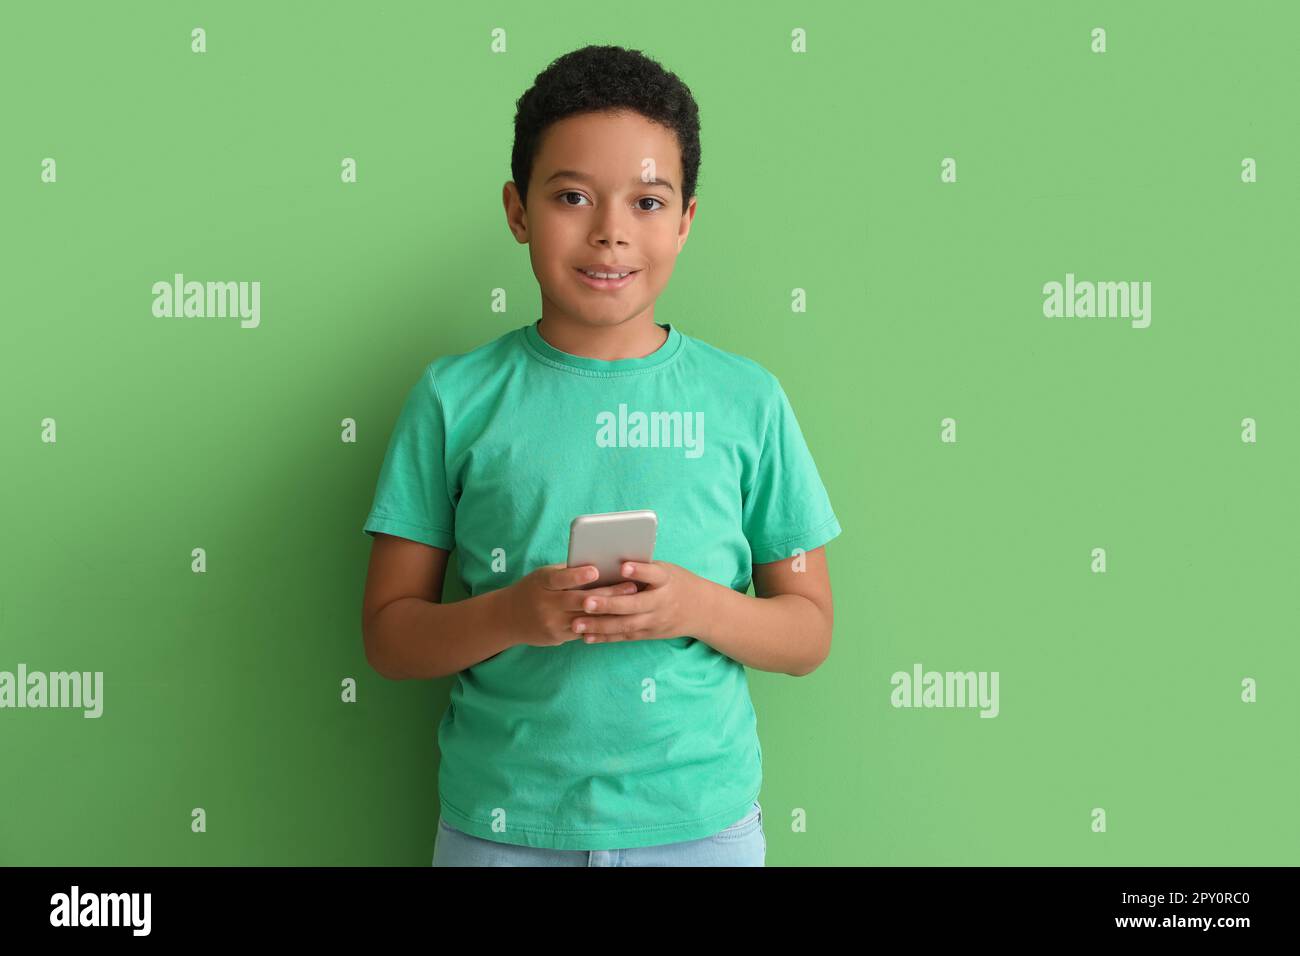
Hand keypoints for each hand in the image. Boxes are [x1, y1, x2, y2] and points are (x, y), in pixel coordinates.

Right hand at [505, 563, 639, 647]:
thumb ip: (566, 572)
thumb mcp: (543, 576)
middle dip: (608, 593)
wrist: (508, 618)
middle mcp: (546, 604)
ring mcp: (552, 623)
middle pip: (579, 600)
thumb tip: (599, 562)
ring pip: (586, 618)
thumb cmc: (533, 589)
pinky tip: (620, 619)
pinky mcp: (557, 637)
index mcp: (542, 583)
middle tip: (631, 587)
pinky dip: (602, 624)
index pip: (559, 579)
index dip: (577, 576)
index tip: (595, 570)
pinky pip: (584, 631)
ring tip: (632, 604)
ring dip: (610, 611)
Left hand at [570, 561, 706, 643]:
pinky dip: (605, 637)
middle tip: (586, 601)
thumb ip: (643, 568)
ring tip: (576, 623)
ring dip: (600, 625)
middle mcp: (661, 602)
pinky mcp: (649, 634)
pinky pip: (625, 636)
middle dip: (609, 604)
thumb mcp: (666, 570)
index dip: (640, 570)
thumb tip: (610, 560)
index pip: (654, 574)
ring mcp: (655, 621)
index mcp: (666, 580)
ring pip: (626, 624)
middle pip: (634, 604)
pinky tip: (586, 636)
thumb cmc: (676, 582)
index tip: (623, 565)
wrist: (702, 610)